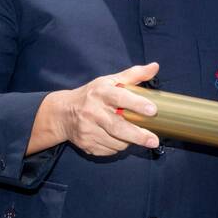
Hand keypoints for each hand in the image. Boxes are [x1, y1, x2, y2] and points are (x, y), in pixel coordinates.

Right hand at [37, 62, 160, 156]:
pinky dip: (119, 146)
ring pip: (116, 141)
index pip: (120, 97)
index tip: (153, 110)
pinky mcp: (86, 144)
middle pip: (118, 127)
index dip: (137, 104)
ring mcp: (88, 130)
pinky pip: (110, 150)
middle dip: (138, 135)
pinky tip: (118, 138)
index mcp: (100, 92)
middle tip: (154, 140)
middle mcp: (92, 111)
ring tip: (135, 135)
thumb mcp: (110, 81)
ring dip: (130, 141)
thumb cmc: (92, 95)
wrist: (63, 113)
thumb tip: (155, 67)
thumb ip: (133, 74)